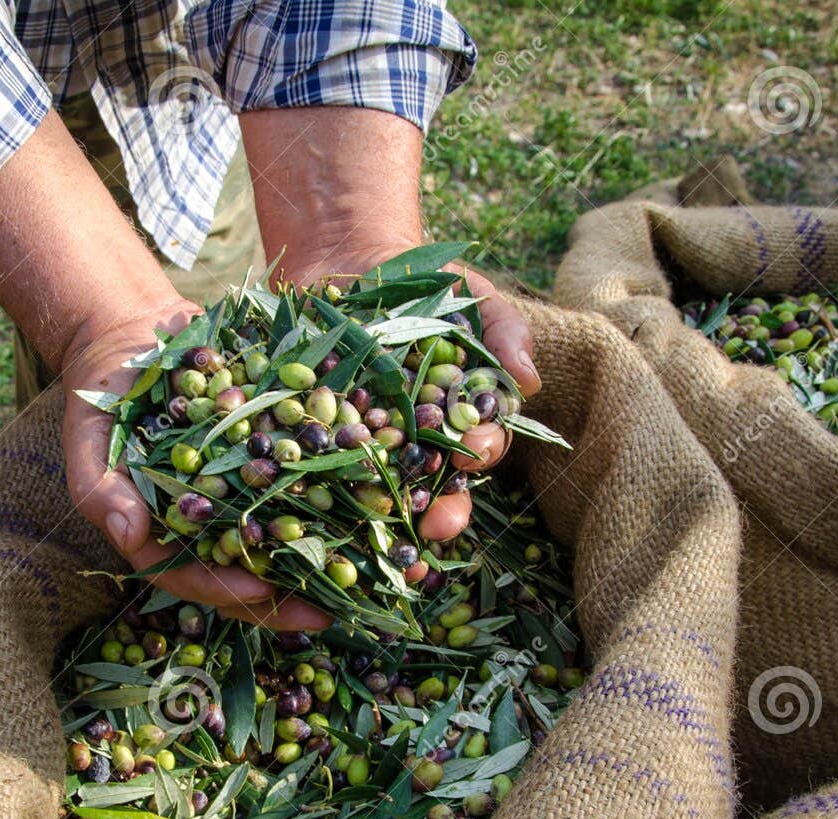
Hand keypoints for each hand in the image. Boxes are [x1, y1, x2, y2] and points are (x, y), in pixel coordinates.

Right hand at [60, 302, 332, 630]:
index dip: (228, 589)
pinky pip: (304, 480)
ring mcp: (243, 493)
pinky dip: (335, 490)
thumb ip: (101, 491)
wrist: (137, 334)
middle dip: (288, 595)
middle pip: (250, 571)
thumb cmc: (103, 396)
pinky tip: (371, 499)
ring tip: (363, 573)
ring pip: (285, 536)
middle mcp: (210, 524)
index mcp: (165, 534)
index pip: (196, 577)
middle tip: (331, 612)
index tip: (263, 591)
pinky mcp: (270, 457)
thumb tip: (127, 536)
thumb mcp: (90, 440)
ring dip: (322, 556)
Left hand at [239, 106, 539, 555]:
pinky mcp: (317, 441)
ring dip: (379, 518)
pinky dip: (311, 487)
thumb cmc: (424, 285)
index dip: (478, 453)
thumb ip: (504, 332)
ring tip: (378, 533)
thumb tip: (528, 380)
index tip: (473, 453)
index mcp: (458, 423)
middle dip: (438, 511)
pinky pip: (316, 467)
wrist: (348, 267)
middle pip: (432, 488)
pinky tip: (309, 502)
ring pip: (376, 491)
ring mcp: (365, 448)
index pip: (477, 445)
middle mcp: (416, 447)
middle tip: (436, 528)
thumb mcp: (470, 296)